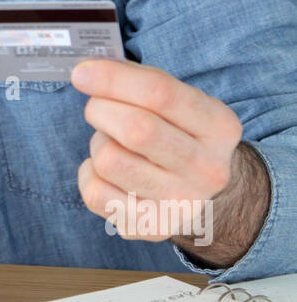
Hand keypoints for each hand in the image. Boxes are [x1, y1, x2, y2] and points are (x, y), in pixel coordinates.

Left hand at [70, 58, 242, 243]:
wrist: (209, 198)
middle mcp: (208, 169)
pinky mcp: (152, 228)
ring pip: (109, 160)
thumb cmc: (181, 136)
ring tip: (112, 143)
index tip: (81, 73)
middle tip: (97, 108)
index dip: (113, 79)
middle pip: (136, 129)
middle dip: (101, 110)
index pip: (161, 94)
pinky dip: (89, 174)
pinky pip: (95, 193)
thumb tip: (90, 73)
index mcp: (219, 127)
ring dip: (98, 143)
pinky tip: (107, 172)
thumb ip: (142, 82)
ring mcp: (181, 204)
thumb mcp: (182, 102)